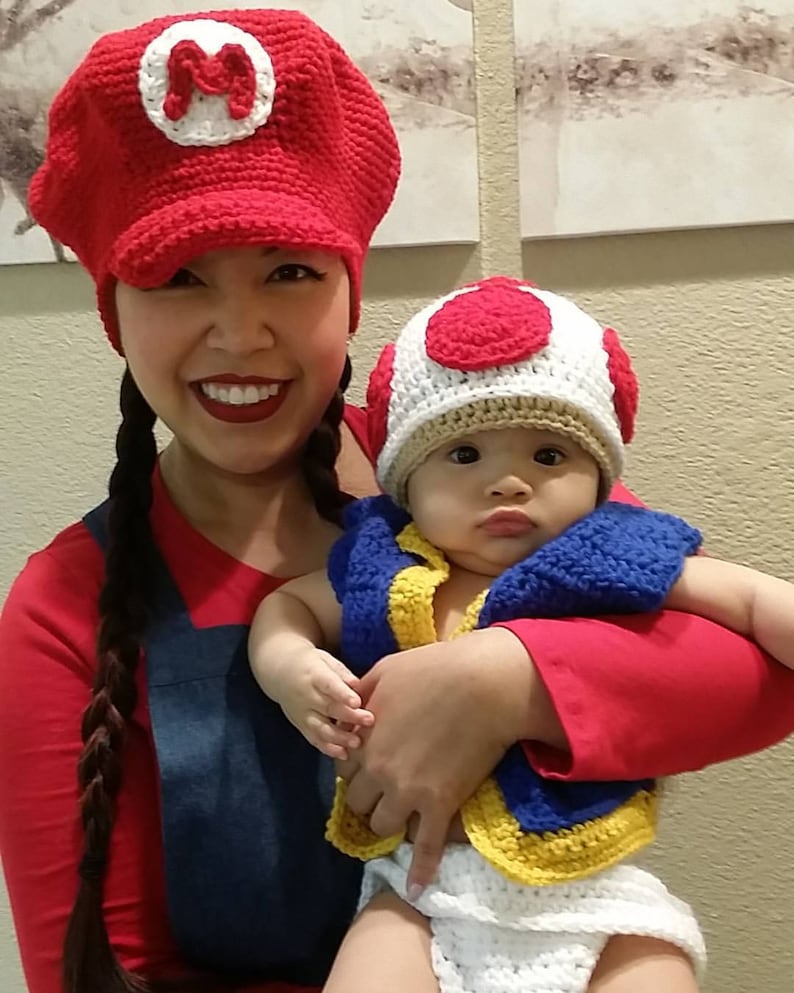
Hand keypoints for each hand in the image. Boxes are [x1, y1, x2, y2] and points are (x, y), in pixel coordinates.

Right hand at [276, 649, 373, 759]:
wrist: (280, 672)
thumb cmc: (310, 664)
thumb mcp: (325, 660)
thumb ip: (341, 673)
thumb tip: (357, 684)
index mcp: (314, 675)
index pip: (329, 685)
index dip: (342, 694)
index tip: (358, 702)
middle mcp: (307, 696)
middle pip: (328, 708)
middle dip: (349, 716)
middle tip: (369, 720)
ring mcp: (302, 713)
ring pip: (320, 728)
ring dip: (339, 737)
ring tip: (357, 742)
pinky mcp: (301, 725)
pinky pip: (314, 739)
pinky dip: (327, 748)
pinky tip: (342, 754)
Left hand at [337, 627, 541, 893]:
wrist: (484, 684)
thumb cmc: (435, 669)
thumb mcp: (385, 671)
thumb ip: (362, 694)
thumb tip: (350, 708)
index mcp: (365, 739)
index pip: (345, 770)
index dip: (358, 767)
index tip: (372, 764)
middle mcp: (380, 771)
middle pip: (360, 803)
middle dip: (370, 797)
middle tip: (387, 789)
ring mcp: (410, 792)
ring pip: (383, 827)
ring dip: (390, 822)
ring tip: (403, 815)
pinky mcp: (441, 805)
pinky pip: (427, 847)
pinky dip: (421, 871)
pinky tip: (417, 889)